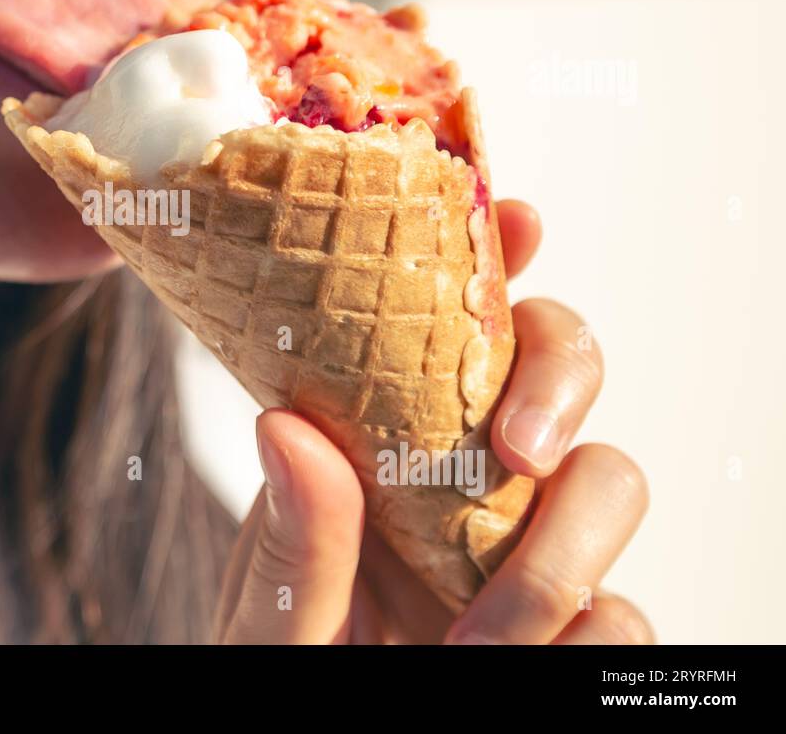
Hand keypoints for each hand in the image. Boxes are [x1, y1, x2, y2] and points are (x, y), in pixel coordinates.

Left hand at [213, 200, 651, 643]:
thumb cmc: (288, 670)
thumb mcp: (265, 625)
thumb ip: (285, 546)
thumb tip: (288, 428)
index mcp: (380, 447)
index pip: (438, 327)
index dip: (486, 258)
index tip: (511, 220)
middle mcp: (462, 481)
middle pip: (557, 368)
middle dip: (556, 382)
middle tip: (511, 448)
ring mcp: (526, 552)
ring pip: (610, 481)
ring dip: (560, 553)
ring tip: (479, 640)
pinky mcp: (573, 632)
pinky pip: (625, 609)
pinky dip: (590, 632)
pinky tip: (522, 663)